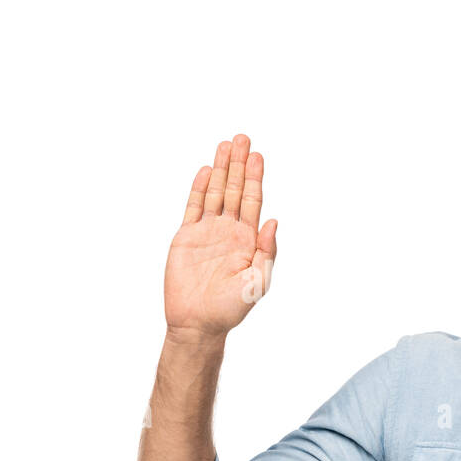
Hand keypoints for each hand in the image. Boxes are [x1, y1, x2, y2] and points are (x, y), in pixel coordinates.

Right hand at [164, 133, 277, 339]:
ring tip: (225, 145)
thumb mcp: (257, 283)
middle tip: (242, 138)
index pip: (253, 201)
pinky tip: (207, 171)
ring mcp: (207, 232)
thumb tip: (274, 221)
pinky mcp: (186, 237)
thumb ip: (266, 252)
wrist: (198, 323)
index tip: (256, 155)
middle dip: (238, 164)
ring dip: (221, 169)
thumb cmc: (230, 308)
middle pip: (236, 190)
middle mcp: (229, 231)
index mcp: (248, 240)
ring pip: (216, 193)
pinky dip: (199, 188)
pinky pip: (194, 207)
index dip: (255, 177)